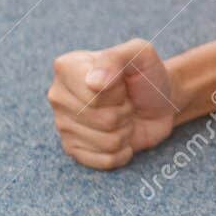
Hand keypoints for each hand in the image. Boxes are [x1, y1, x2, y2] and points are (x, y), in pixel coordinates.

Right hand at [47, 39, 176, 169]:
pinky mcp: (74, 150)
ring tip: (123, 117)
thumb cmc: (146, 76)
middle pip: (103, 120)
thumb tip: (94, 82)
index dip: (118, 92)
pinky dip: (123, 152)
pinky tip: (121, 137)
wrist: (158, 103)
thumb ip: (116, 58)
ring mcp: (63, 125)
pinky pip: (105, 161)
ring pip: (107, 142)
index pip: (95, 94)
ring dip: (125, 132)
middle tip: (125, 102)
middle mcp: (58, 96)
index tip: (122, 83)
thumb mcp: (140, 54)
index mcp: (67, 68)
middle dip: (124, 112)